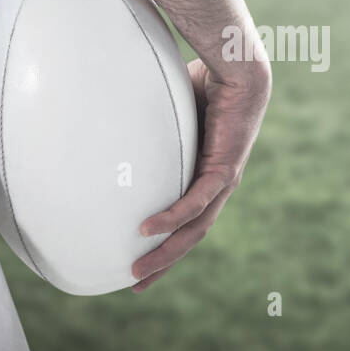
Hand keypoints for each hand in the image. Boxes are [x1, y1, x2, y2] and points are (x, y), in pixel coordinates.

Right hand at [132, 57, 270, 291]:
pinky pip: (195, 202)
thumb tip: (111, 118)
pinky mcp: (224, 169)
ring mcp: (224, 180)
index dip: (166, 244)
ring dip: (166, 252)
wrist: (238, 67)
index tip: (141, 262)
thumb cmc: (207, 82)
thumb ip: (148, 126)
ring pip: (194, 229)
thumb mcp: (170, 114)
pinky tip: (147, 230)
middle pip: (191, 236)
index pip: (188, 220)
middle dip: (164, 262)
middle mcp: (219, 185)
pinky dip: (171, 218)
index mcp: (208, 175)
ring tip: (138, 270)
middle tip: (136, 283)